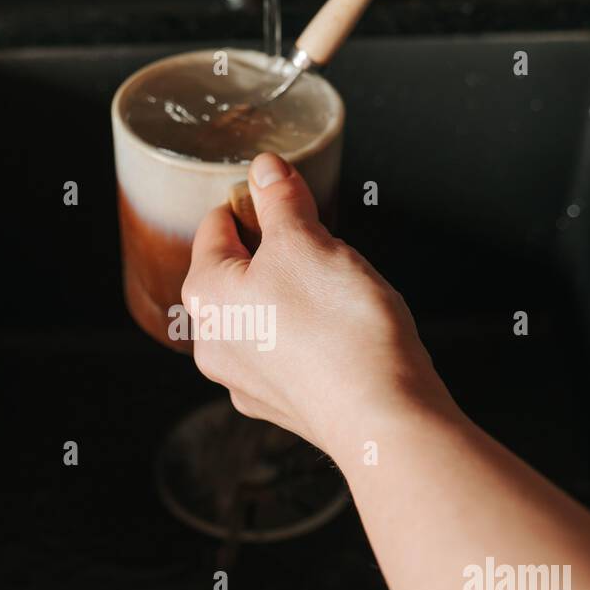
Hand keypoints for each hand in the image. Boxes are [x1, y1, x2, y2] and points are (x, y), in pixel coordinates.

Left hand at [182, 152, 458, 459]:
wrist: (383, 418)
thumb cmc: (339, 329)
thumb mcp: (308, 241)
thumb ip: (281, 202)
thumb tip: (265, 171)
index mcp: (206, 295)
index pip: (215, 226)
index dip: (252, 203)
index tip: (285, 197)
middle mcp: (214, 343)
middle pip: (237, 274)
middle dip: (277, 252)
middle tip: (321, 244)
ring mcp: (246, 381)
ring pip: (262, 316)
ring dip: (293, 294)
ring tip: (336, 290)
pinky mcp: (284, 406)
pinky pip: (287, 354)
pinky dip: (308, 335)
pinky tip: (341, 331)